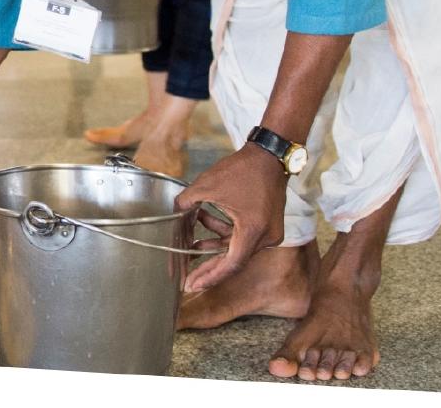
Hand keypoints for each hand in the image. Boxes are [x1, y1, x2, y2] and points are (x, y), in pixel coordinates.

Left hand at [175, 143, 287, 292]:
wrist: (269, 155)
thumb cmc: (242, 170)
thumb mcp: (206, 186)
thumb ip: (185, 203)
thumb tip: (171, 215)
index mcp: (253, 231)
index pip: (230, 264)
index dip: (209, 276)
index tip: (192, 284)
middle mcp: (266, 237)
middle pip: (232, 260)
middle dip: (208, 269)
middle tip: (188, 281)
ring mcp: (269, 233)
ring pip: (235, 248)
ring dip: (213, 244)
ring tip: (190, 243)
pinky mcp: (266, 226)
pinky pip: (242, 237)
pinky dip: (223, 232)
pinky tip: (204, 220)